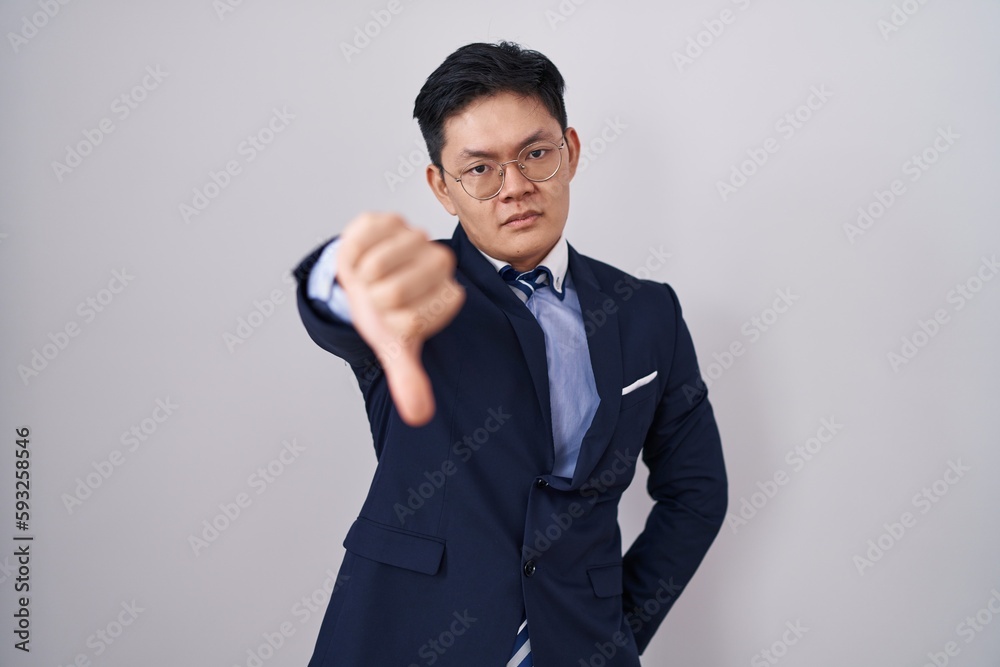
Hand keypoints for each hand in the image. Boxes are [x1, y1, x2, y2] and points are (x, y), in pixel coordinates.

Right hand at [335, 212, 464, 425]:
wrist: (364, 279)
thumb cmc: (385, 314)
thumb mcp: (395, 347)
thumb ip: (409, 379)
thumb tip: (419, 416)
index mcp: (447, 297)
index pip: (411, 321)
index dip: (390, 324)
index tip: (393, 317)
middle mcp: (440, 264)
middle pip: (391, 293)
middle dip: (373, 302)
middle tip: (377, 297)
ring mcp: (415, 237)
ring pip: (374, 266)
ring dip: (361, 278)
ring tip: (370, 278)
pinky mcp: (386, 219)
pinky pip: (358, 241)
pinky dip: (350, 256)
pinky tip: (361, 257)